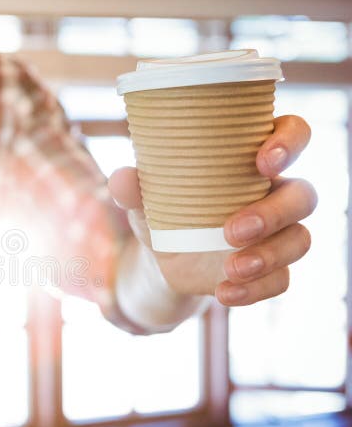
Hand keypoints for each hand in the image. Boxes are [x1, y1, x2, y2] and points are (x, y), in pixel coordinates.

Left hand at [108, 115, 316, 305]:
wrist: (164, 258)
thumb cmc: (165, 210)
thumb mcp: (145, 198)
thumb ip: (133, 186)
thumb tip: (122, 178)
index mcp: (252, 160)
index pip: (293, 133)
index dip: (290, 141)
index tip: (262, 162)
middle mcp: (275, 193)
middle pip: (303, 195)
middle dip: (274, 213)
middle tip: (232, 230)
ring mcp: (278, 234)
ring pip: (299, 240)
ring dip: (269, 256)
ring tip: (231, 268)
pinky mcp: (271, 269)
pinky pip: (282, 279)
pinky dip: (255, 290)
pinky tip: (223, 292)